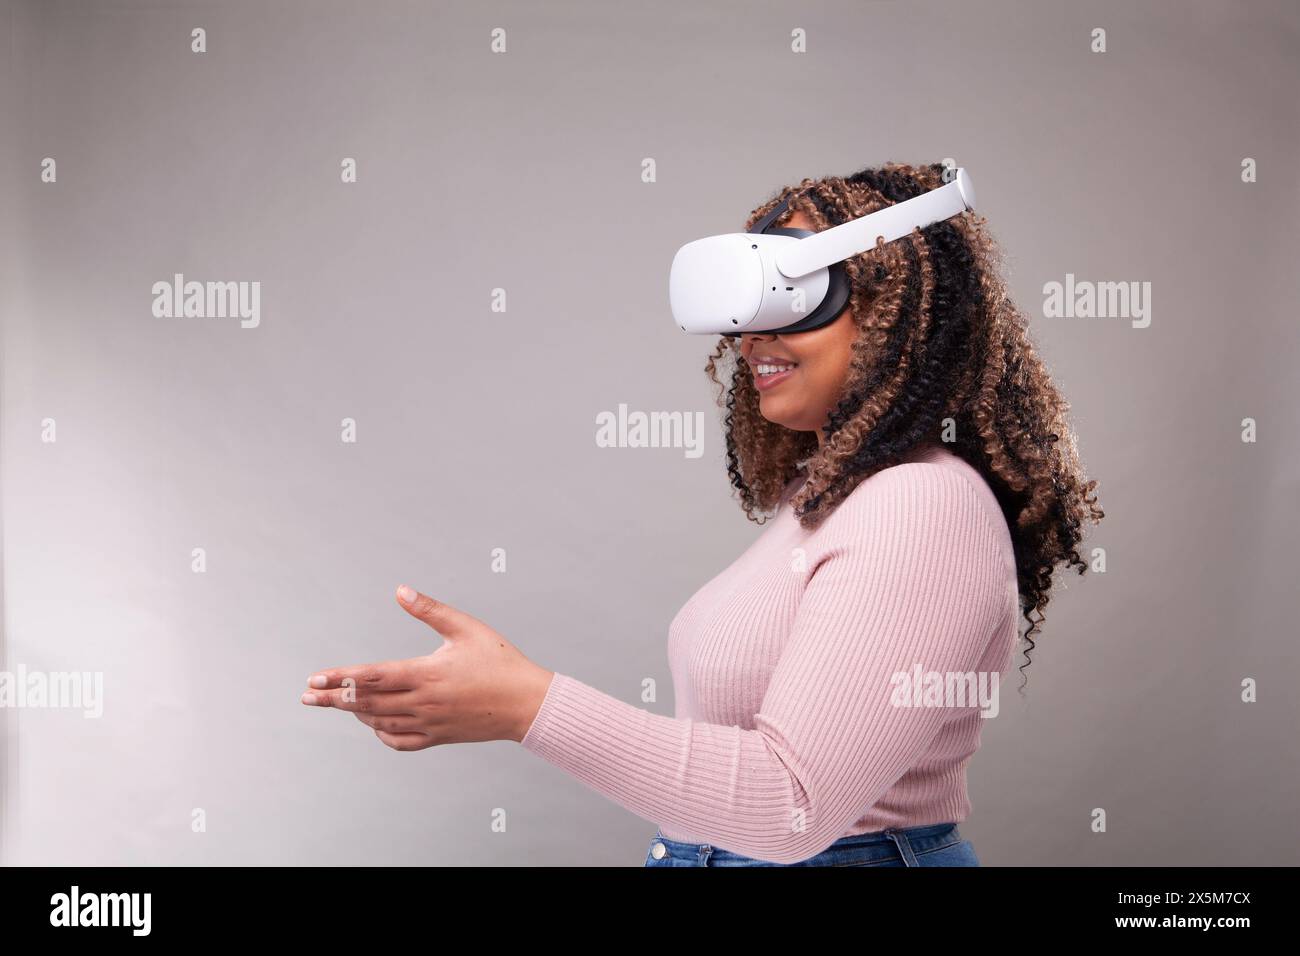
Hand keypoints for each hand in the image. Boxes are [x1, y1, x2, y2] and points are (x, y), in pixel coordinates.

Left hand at [300, 585, 554, 750]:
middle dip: (333, 699)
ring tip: (336, 702)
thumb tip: (400, 590)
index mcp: (426, 673)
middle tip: (306, 695)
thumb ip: (431, 610)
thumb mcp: (467, 628)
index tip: (314, 677)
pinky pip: (400, 741)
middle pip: (366, 702)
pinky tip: (374, 723)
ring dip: (354, 713)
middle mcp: (423, 702)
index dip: (340, 676)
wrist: (527, 703)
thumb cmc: (500, 661)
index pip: (371, 676)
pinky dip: (381, 733)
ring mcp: (429, 723)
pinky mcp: (439, 736)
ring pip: (379, 721)